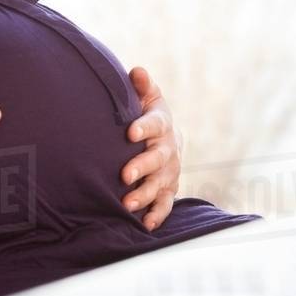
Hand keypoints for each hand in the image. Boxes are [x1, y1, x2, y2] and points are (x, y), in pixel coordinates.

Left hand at [121, 67, 180, 230]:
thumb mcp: (146, 98)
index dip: (144, 127)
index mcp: (161, 124)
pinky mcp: (169, 189)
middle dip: (143, 167)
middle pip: (158, 158)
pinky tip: (144, 224)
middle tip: (125, 175)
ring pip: (161, 184)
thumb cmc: (145, 115)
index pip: (155, 124)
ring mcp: (170, 171)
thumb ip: (142, 87)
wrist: (164, 138)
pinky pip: (166, 204)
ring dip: (145, 194)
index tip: (130, 132)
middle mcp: (168, 148)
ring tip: (127, 203)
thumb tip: (137, 72)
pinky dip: (157, 214)